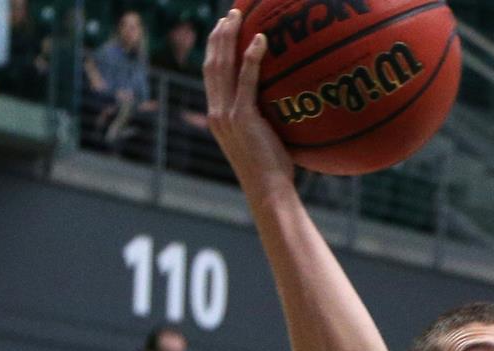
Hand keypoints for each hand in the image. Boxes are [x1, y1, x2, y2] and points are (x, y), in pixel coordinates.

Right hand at [203, 15, 294, 192]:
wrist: (267, 190)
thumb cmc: (272, 170)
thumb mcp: (261, 139)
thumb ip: (261, 118)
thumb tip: (282, 101)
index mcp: (217, 116)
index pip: (210, 75)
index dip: (214, 49)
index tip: (222, 30)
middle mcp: (216, 112)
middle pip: (212, 63)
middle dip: (219, 35)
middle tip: (229, 14)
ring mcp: (226, 114)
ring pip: (223, 66)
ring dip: (230, 37)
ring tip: (238, 17)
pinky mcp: (242, 117)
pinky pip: (246, 80)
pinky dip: (252, 57)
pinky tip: (261, 39)